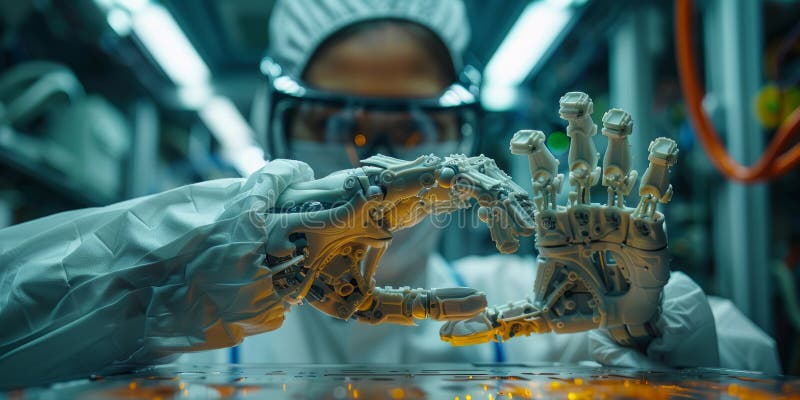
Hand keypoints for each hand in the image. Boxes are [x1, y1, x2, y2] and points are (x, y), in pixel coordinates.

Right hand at [264, 154, 535, 324]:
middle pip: (458, 185)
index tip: (518, 232)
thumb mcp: (374, 305)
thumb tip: (476, 304)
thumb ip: (420, 304)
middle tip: (530, 219)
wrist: (267, 268)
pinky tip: (467, 181)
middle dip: (497, 198)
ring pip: (441, 177)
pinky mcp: (362, 190)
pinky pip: (405, 179)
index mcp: (398, 213)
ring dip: (478, 188)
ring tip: (514, 204)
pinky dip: (437, 178)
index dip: (489, 211)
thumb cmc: (316, 278)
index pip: (454, 201)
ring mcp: (380, 190)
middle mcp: (395, 196)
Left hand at [440, 92, 678, 347]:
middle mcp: (583, 207)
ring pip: (615, 166)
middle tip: (570, 101)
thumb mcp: (540, 312)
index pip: (540, 181)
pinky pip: (652, 192)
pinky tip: (659, 148)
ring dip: (616, 142)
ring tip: (615, 115)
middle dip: (575, 130)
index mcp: (554, 221)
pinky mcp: (645, 223)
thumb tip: (453, 335)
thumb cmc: (580, 305)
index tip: (523, 138)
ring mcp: (615, 211)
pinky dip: (656, 171)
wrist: (622, 318)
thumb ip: (501, 320)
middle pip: (577, 160)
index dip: (533, 159)